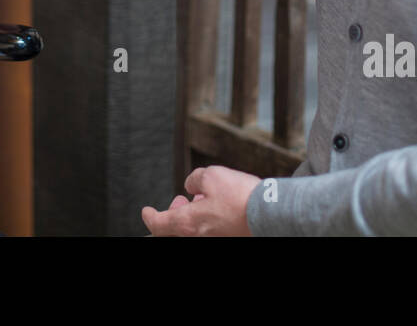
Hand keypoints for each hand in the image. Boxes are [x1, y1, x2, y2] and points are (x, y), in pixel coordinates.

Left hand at [140, 165, 259, 235]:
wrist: (269, 214)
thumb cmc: (241, 197)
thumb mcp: (211, 176)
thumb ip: (195, 179)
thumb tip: (191, 186)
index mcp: (188, 223)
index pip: (159, 225)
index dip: (150, 217)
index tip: (146, 211)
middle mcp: (199, 237)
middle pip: (174, 231)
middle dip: (174, 213)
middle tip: (181, 201)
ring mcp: (214, 240)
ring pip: (192, 231)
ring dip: (192, 215)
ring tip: (203, 199)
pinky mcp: (227, 239)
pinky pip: (208, 232)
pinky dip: (206, 220)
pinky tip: (218, 206)